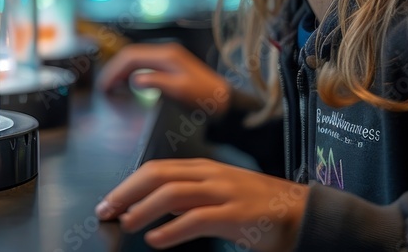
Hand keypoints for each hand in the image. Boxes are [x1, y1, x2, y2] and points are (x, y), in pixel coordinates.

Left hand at [95, 158, 308, 249]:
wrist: (301, 213)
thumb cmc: (258, 207)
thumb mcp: (221, 194)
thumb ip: (191, 196)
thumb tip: (158, 208)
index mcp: (204, 168)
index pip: (157, 169)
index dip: (128, 184)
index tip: (110, 202)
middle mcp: (210, 175)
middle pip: (157, 175)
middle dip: (126, 192)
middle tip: (106, 212)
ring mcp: (223, 193)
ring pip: (172, 193)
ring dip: (143, 210)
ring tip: (127, 224)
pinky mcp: (235, 215)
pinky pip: (196, 219)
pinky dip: (171, 230)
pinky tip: (156, 240)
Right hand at [97, 42, 230, 115]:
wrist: (224, 101)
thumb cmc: (204, 97)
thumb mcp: (179, 90)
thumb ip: (156, 82)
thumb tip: (134, 80)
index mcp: (166, 55)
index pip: (132, 56)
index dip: (115, 69)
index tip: (104, 84)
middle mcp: (166, 52)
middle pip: (132, 56)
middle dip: (115, 69)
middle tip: (104, 87)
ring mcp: (168, 59)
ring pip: (137, 60)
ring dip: (122, 71)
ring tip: (112, 86)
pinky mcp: (170, 67)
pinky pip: (144, 66)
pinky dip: (132, 74)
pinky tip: (128, 85)